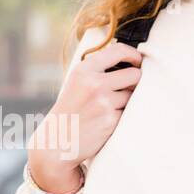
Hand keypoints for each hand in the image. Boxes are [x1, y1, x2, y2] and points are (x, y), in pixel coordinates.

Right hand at [27, 35, 142, 193]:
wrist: (56, 142)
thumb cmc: (69, 112)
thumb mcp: (76, 83)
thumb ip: (98, 71)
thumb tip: (130, 64)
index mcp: (84, 71)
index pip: (118, 51)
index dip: (133, 55)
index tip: (137, 61)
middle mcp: (94, 84)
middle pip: (134, 74)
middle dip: (134, 82)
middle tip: (126, 88)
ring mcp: (104, 103)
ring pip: (133, 95)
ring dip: (127, 101)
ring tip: (109, 109)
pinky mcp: (111, 121)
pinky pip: (129, 113)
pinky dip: (122, 116)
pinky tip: (107, 121)